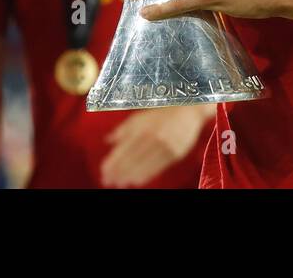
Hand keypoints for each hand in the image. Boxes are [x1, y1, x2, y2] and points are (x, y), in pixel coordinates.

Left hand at [99, 105, 214, 187]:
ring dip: (129, 176)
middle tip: (107, 180)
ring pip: (144, 165)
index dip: (113, 161)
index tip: (104, 170)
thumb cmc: (163, 112)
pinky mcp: (176, 153)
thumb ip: (124, 128)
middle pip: (132, 159)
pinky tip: (136, 181)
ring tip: (119, 183)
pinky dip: (146, 175)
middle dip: (118, 171)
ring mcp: (166, 146)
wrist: (189, 109)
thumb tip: (108, 140)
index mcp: (143, 127)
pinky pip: (158, 168)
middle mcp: (154, 137)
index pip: (124, 148)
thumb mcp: (142, 116)